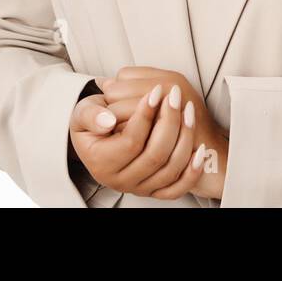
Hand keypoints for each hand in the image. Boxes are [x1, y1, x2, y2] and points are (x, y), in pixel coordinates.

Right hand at [68, 73, 210, 197]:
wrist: (99, 137)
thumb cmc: (94, 121)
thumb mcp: (83, 113)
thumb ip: (90, 115)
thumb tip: (108, 120)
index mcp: (101, 163)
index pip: (131, 141)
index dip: (145, 115)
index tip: (156, 90)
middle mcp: (120, 180)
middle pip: (154, 156)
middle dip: (169, 122)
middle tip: (176, 94)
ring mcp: (139, 188)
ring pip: (170, 169)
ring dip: (185, 138)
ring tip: (188, 109)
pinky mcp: (155, 190)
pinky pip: (178, 188)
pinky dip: (192, 171)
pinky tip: (199, 149)